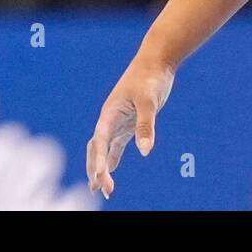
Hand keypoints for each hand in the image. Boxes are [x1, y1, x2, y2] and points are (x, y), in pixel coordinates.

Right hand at [86, 56, 174, 199]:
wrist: (156, 61)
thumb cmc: (150, 78)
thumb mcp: (149, 102)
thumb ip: (146, 126)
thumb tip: (145, 151)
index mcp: (110, 112)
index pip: (100, 141)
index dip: (99, 160)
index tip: (101, 177)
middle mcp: (110, 118)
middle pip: (97, 148)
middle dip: (95, 169)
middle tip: (98, 189)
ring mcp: (118, 120)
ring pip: (104, 148)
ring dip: (101, 167)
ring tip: (102, 188)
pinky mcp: (129, 122)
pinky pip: (117, 144)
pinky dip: (113, 158)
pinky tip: (112, 171)